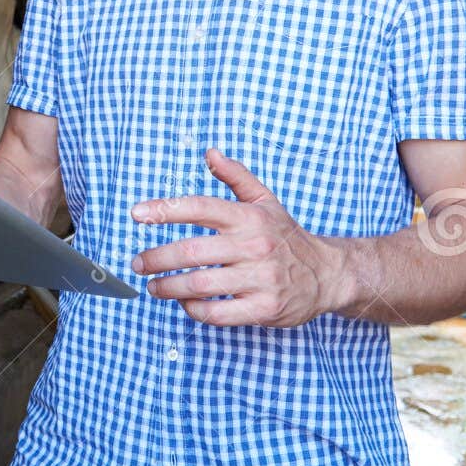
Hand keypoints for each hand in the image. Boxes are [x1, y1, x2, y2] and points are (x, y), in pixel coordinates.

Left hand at [129, 147, 345, 326]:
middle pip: (191, 251)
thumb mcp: (265, 201)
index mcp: (249, 217)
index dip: (164, 209)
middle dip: (156, 258)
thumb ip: (235, 176)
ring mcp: (260, 279)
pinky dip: (194, 310)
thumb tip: (209, 153)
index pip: (199, 208)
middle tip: (138, 263)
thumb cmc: (287, 237)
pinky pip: (217, 313)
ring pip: (199, 284)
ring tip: (154, 287)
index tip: (137, 213)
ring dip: (168, 287)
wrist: (328, 274)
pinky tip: (185, 304)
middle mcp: (253, 245)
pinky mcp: (264, 308)